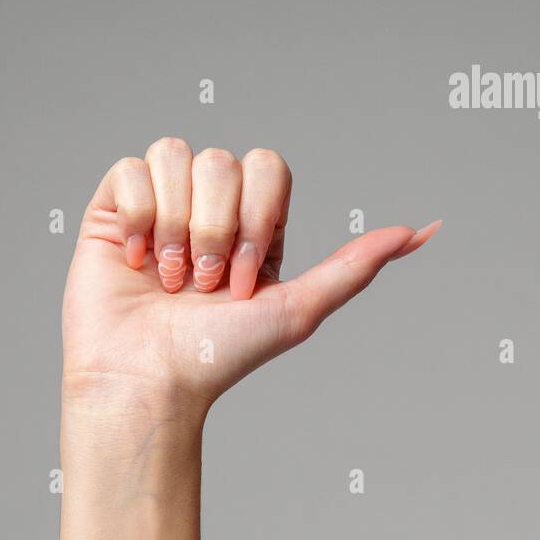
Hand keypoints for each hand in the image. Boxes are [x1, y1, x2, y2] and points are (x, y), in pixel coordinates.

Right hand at [62, 137, 438, 423]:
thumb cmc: (218, 357)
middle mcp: (209, 210)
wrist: (147, 382)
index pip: (267, 168)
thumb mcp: (299, 311)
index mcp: (253, 226)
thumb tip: (425, 230)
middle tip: (203, 287)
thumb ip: (356, 267)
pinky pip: (131, 168)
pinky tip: (136, 262)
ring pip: (176, 157)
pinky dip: (138, 218)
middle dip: (215, 232)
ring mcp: (160, 206)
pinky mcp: (114, 210)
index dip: (256, 218)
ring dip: (175, 227)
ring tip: (167, 281)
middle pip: (222, 162)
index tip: (242, 282)